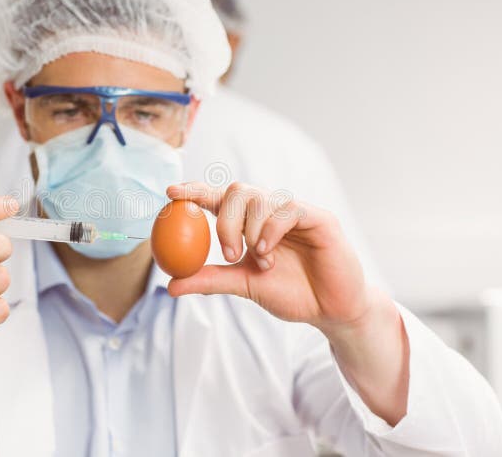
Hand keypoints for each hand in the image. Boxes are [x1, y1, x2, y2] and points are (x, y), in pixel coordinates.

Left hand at [167, 182, 409, 423]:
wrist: (331, 310)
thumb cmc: (291, 293)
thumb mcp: (244, 285)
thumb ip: (210, 280)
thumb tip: (170, 285)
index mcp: (251, 222)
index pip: (220, 198)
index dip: (195, 191)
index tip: (171, 193)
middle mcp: (271, 211)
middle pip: (236, 192)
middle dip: (225, 222)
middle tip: (229, 253)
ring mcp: (294, 211)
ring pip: (260, 198)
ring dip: (250, 231)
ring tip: (261, 261)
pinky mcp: (318, 217)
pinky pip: (287, 209)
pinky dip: (270, 230)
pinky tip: (269, 253)